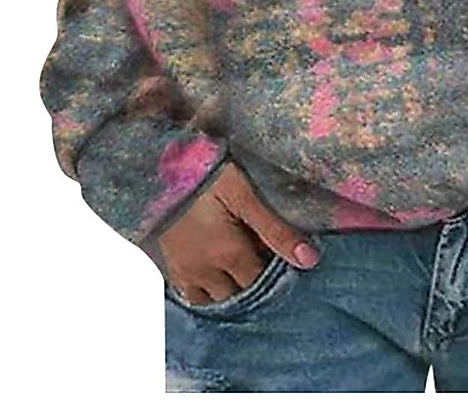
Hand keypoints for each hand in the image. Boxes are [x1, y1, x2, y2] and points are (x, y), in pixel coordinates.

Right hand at [156, 160, 319, 304]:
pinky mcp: (169, 265)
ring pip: (213, 300)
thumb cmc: (205, 175)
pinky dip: (206, 293)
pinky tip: (216, 277)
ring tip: (243, 272)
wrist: (158, 167)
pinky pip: (189, 295)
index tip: (285, 262)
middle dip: (254, 285)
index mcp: (228, 254)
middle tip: (266, 265)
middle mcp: (205, 271)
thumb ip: (275, 229)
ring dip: (230, 292)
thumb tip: (309, 260)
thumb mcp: (244, 195)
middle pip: (238, 295)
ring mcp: (184, 271)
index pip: (260, 282)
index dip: (275, 275)